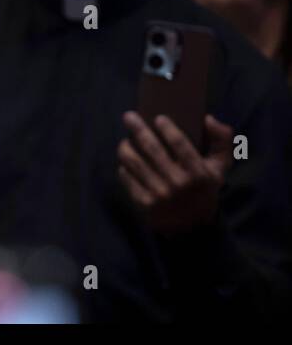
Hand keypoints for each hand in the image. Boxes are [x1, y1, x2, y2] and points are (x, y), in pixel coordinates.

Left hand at [117, 112, 232, 233]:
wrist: (192, 227)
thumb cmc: (204, 188)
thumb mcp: (220, 167)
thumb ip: (221, 140)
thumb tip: (208, 118)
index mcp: (199, 173)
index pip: (180, 144)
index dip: (168, 129)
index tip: (158, 118)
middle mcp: (178, 183)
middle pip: (152, 149)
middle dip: (138, 129)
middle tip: (129, 116)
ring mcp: (159, 194)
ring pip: (135, 161)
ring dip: (125, 146)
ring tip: (125, 141)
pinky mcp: (144, 203)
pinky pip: (127, 177)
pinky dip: (124, 166)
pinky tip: (126, 161)